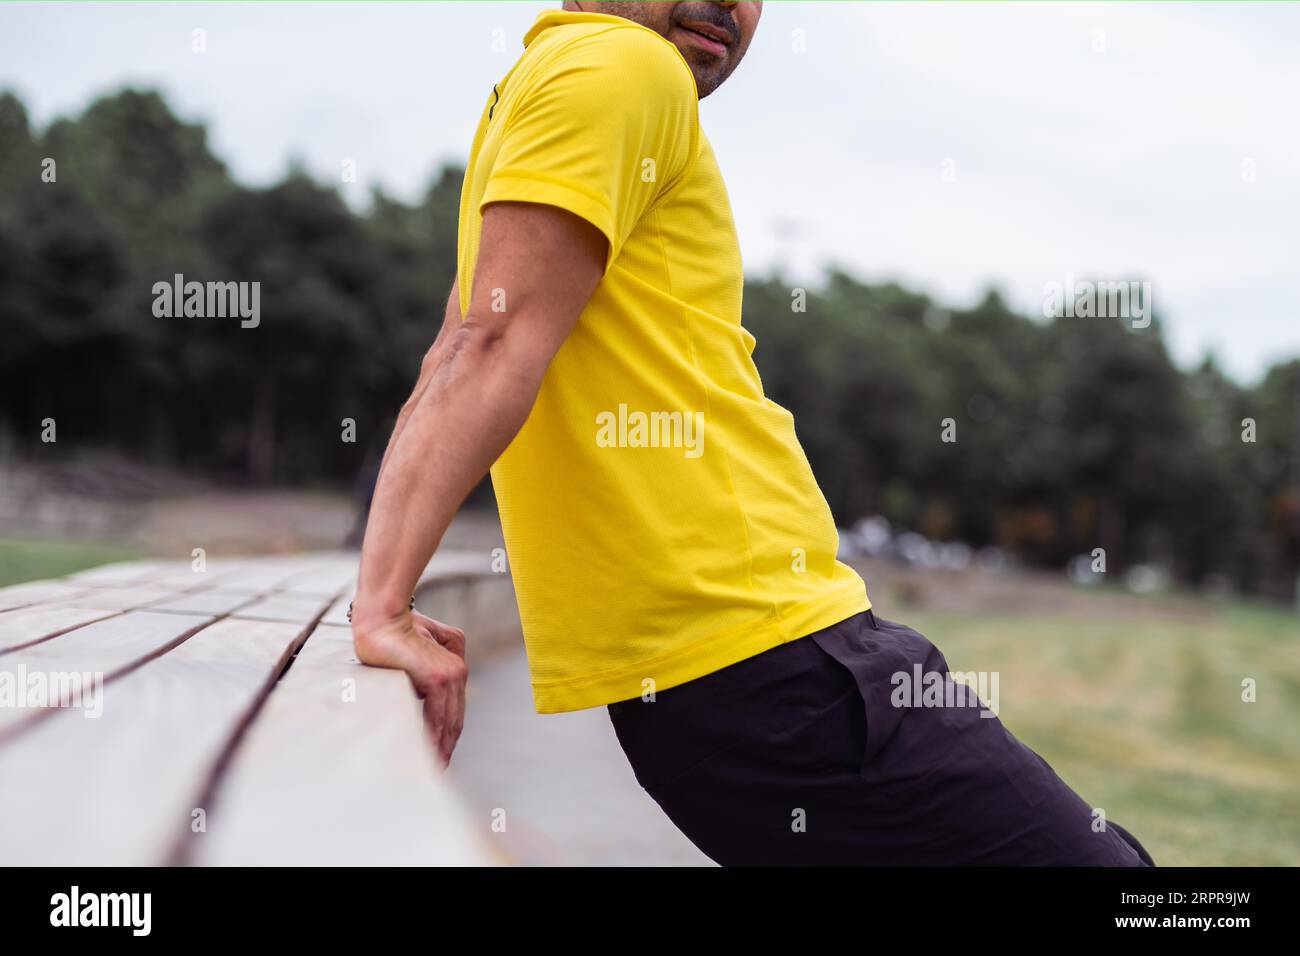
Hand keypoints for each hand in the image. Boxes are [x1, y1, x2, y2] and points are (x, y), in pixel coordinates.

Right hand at [352, 609, 467, 768]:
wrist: (384, 619)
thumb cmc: (399, 630)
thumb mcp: (428, 644)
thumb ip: (435, 663)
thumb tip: (429, 694)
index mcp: (455, 667)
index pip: (454, 709)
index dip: (449, 734)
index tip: (442, 755)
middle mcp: (458, 673)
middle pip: (455, 719)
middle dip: (447, 747)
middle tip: (440, 770)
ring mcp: (451, 675)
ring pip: (449, 721)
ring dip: (442, 748)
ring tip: (435, 769)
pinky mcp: (438, 678)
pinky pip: (438, 716)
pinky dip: (434, 736)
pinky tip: (429, 754)